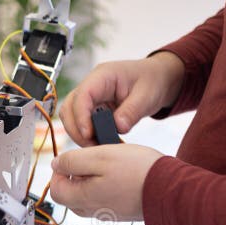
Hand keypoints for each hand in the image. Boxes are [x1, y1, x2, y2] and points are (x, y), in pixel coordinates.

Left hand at [49, 144, 163, 220]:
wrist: (171, 190)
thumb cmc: (137, 172)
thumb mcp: (100, 156)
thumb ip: (73, 161)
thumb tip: (57, 165)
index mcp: (83, 198)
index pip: (55, 191)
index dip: (58, 173)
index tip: (71, 159)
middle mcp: (93, 211)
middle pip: (70, 196)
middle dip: (74, 177)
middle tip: (90, 160)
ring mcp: (109, 213)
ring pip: (88, 198)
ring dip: (91, 181)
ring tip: (108, 165)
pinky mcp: (122, 212)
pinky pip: (105, 200)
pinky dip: (106, 187)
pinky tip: (121, 174)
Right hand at [59, 52, 184, 145]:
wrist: (156, 80)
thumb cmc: (151, 81)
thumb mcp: (147, 95)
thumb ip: (132, 111)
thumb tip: (118, 128)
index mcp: (103, 76)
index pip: (82, 94)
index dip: (81, 116)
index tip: (89, 134)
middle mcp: (91, 86)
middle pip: (69, 108)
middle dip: (76, 130)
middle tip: (94, 147)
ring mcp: (90, 98)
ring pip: (71, 118)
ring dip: (80, 135)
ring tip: (99, 148)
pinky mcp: (93, 110)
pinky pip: (82, 124)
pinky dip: (89, 137)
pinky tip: (103, 145)